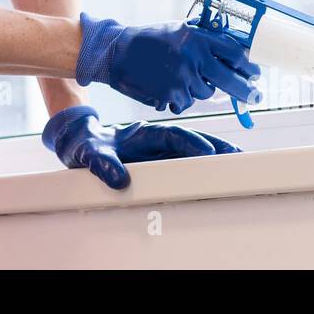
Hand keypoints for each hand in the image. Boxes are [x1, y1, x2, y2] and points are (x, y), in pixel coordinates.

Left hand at [42, 105, 241, 189]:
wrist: (77, 141)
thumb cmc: (84, 145)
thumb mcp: (88, 154)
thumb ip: (102, 164)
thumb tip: (120, 179)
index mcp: (141, 133)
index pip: (172, 136)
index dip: (191, 143)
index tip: (209, 153)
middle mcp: (153, 140)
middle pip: (188, 141)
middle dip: (212, 146)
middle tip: (236, 154)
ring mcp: (155, 150)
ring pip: (188, 150)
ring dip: (211, 153)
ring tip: (234, 160)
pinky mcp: (155, 161)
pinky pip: (180, 161)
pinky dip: (198, 164)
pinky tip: (213, 169)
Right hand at [75, 12, 262, 113]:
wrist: (117, 52)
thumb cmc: (149, 40)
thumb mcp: (179, 30)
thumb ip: (204, 41)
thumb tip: (233, 56)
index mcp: (198, 37)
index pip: (235, 52)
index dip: (249, 65)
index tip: (256, 73)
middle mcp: (193, 57)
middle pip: (231, 80)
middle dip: (246, 90)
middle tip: (255, 96)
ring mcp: (183, 77)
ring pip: (206, 92)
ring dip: (200, 89)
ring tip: (180, 77)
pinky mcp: (172, 94)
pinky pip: (187, 102)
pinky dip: (181, 98)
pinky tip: (167, 85)